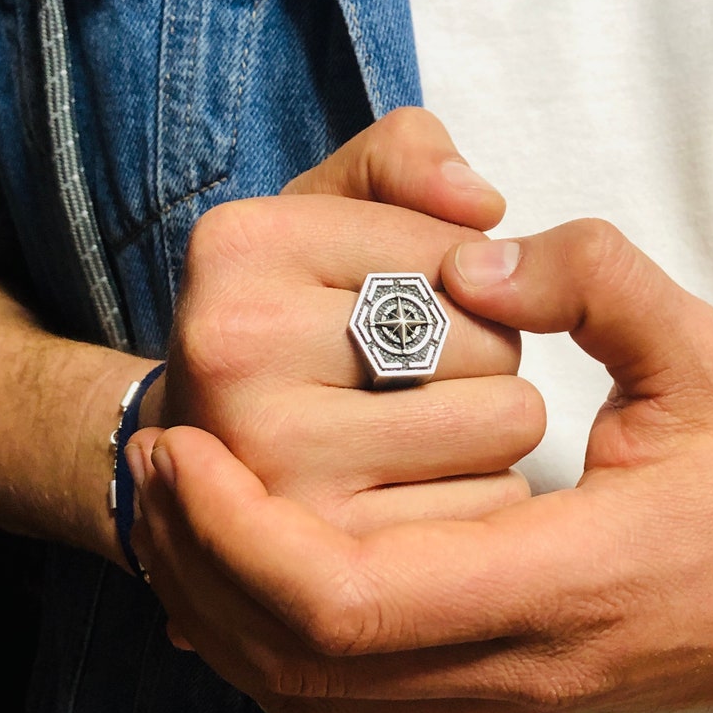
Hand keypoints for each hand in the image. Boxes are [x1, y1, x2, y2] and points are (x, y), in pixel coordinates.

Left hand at [130, 220, 712, 712]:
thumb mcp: (703, 352)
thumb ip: (594, 280)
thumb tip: (477, 259)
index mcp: (568, 575)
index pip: (354, 596)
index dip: (242, 529)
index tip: (186, 444)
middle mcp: (515, 658)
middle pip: (300, 659)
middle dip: (199, 564)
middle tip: (154, 462)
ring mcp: (498, 690)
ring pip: (308, 692)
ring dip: (221, 605)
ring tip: (177, 507)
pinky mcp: (490, 688)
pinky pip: (346, 692)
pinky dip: (268, 638)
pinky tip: (240, 567)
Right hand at [146, 107, 543, 533]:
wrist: (205, 448)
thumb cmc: (293, 315)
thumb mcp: (330, 209)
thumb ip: (409, 158)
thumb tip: (483, 206)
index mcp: (239, 245)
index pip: (462, 250)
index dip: (468, 280)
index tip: (406, 301)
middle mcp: (234, 351)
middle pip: (492, 340)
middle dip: (485, 352)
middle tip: (415, 371)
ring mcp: (269, 463)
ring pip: (507, 423)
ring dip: (491, 424)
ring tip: (419, 424)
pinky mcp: (322, 555)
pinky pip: (492, 504)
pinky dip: (481, 492)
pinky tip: (419, 485)